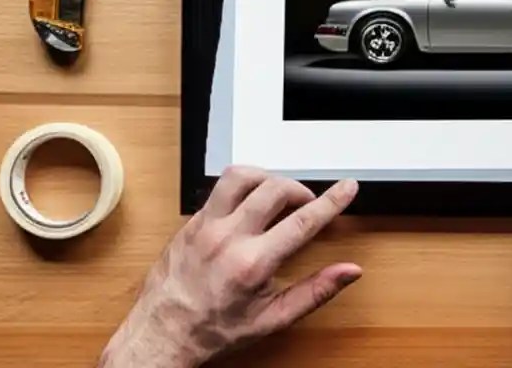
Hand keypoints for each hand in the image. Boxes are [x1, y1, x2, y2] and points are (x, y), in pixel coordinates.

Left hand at [99, 167, 361, 367]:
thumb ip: (316, 291)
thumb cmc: (214, 329)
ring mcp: (204, 226)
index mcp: (252, 264)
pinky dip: (241, 190)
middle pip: (274, 189)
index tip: (347, 188)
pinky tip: (248, 205)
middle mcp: (227, 238)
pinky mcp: (190, 223)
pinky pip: (218, 190)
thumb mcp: (273, 319)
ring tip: (277, 194)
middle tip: (307, 203)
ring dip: (266, 178)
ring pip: (240, 176)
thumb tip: (348, 272)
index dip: (331, 201)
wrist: (163, 334)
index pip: (302, 221)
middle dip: (300, 189)